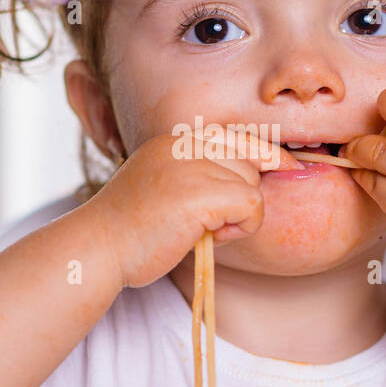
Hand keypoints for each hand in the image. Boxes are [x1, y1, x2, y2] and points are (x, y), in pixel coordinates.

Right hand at [89, 130, 297, 288]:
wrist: (96, 249)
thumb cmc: (131, 231)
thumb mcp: (166, 187)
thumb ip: (201, 175)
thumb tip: (258, 173)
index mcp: (174, 140)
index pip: (237, 137)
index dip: (267, 154)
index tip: (288, 167)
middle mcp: (183, 144)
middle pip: (249, 160)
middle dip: (240, 195)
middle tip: (207, 224)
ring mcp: (190, 165)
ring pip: (252, 184)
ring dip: (238, 215)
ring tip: (201, 230)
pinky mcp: (199, 193)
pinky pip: (251, 205)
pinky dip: (240, 227)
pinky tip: (207, 237)